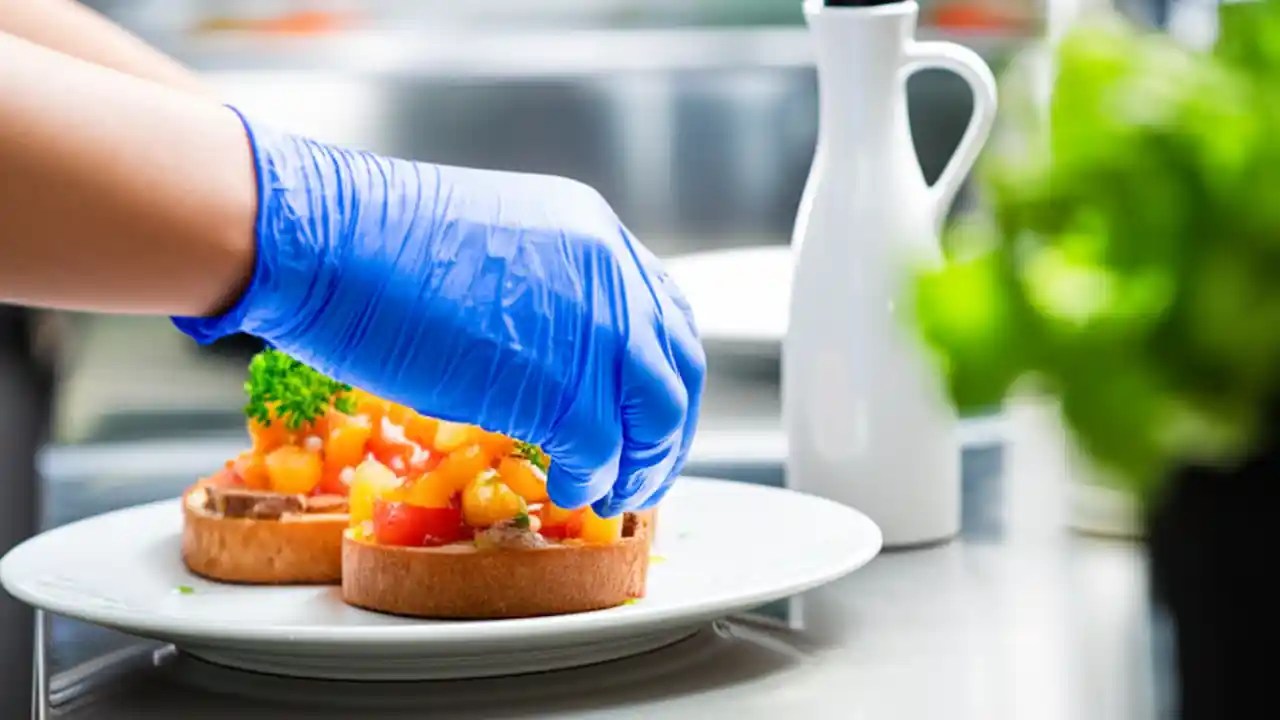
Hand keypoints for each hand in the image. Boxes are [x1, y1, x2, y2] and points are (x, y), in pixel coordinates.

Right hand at [175, 108, 704, 514]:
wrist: (323, 238)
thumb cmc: (372, 241)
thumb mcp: (489, 249)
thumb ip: (540, 294)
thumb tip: (545, 354)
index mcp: (593, 234)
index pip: (664, 314)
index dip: (662, 372)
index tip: (647, 409)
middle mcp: (610, 274)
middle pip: (677, 368)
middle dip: (666, 430)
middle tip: (642, 469)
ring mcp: (592, 327)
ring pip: (658, 415)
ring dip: (641, 464)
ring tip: (612, 492)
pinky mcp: (559, 384)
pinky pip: (603, 450)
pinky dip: (594, 480)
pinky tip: (570, 491)